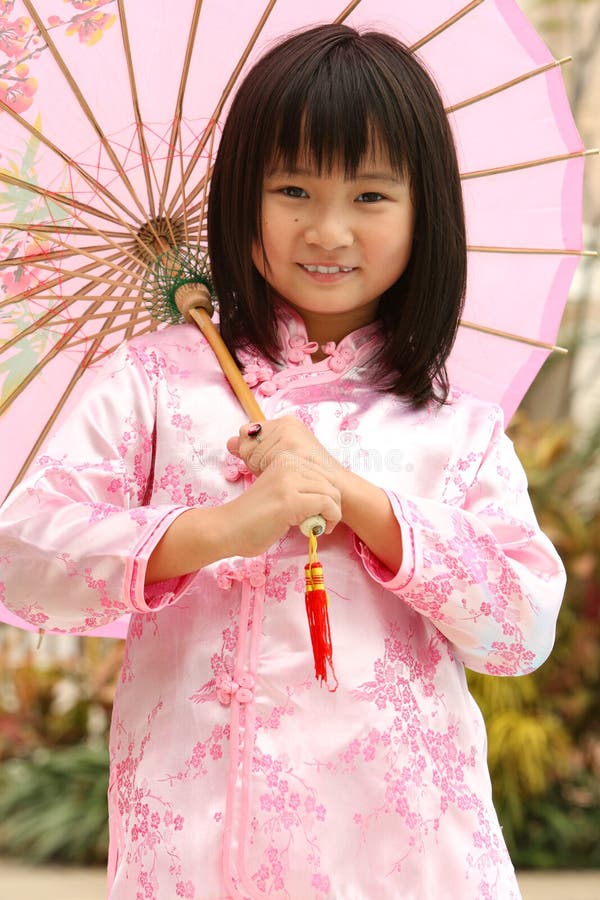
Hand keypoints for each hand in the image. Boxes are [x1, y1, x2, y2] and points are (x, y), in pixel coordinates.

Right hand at [225, 450, 341, 556]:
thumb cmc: (251, 519)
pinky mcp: (290, 500)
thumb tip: (327, 496)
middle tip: (320, 522)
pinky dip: (330, 519)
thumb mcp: (278, 492)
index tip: (317, 512)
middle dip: (332, 505)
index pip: (323, 472)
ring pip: (332, 492)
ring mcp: (289, 481)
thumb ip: (298, 488)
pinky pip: (327, 504)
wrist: (226, 529)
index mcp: (284, 460)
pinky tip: (316, 530)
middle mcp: (287, 465)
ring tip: (317, 527)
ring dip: (331, 514)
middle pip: (330, 482)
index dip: (326, 494)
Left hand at [227, 416, 342, 481]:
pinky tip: (282, 476)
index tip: (266, 465)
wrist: (336, 490)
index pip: (247, 432)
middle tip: (276, 471)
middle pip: (246, 441)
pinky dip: (266, 471)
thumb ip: (255, 450)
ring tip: (282, 476)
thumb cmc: (308, 480)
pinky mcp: (289, 444)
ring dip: (260, 468)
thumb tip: (230, 443)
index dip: (251, 452)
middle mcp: (285, 423)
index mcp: (285, 423)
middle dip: (254, 460)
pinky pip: (259, 459)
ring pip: (251, 452)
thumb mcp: (280, 460)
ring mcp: (288, 432)